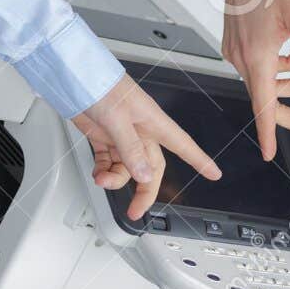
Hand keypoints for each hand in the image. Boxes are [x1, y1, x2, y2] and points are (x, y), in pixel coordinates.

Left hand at [73, 73, 221, 219]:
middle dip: (144, 190)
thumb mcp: (119, 120)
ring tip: (102, 180)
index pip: (183, 145)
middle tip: (135, 210)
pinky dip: (104, 171)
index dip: (200, 160)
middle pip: (151, 167)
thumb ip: (131, 150)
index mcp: (153, 123)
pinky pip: (109, 162)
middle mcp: (141, 130)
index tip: (213, 173)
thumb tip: (145, 176)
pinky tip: (98, 173)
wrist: (76, 78)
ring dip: (115, 179)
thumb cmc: (102, 86)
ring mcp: (122, 134)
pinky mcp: (105, 136)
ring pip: (127, 167)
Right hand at [215, 0, 289, 160]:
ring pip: (265, 81)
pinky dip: (279, 68)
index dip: (268, 131)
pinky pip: (259, 66)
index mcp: (257, 55)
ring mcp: (237, 50)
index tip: (269, 154)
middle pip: (267, 98)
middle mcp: (243, 57)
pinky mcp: (237, 42)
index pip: (263, 103)